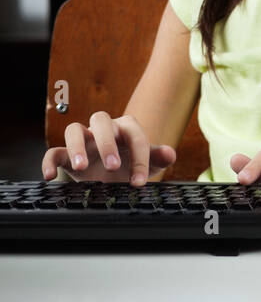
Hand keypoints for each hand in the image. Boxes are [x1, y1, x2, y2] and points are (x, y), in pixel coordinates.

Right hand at [42, 111, 175, 184]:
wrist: (110, 177)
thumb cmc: (129, 165)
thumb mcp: (146, 164)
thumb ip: (157, 157)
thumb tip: (170, 153)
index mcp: (125, 128)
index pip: (133, 133)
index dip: (138, 157)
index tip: (139, 182)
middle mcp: (103, 130)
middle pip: (101, 119)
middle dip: (107, 142)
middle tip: (113, 167)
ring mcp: (83, 140)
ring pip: (74, 129)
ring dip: (77, 146)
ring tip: (83, 168)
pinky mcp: (66, 155)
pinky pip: (53, 152)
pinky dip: (49, 162)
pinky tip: (50, 177)